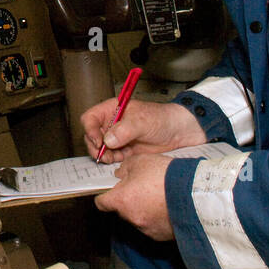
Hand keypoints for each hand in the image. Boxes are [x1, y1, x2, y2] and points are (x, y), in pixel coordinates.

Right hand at [81, 97, 204, 162]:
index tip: (99, 142)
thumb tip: (108, 140)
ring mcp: (117, 136)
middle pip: (91, 135)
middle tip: (105, 154)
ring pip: (99, 147)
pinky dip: (113, 159)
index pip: (90, 118)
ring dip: (104, 155)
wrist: (178, 132)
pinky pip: (111, 155)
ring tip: (114, 157)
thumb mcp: (143, 121)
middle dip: (96, 146)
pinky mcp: (123, 148)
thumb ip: (124, 130)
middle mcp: (112, 122)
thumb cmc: (162, 119)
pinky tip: (122, 158)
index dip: (90, 130)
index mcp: (112, 109)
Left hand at [94, 154, 174, 240]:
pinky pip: (154, 225)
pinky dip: (157, 217)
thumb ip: (125, 168)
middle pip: (122, 210)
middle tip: (142, 188)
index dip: (105, 195)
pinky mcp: (161, 235)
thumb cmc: (166, 176)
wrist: (195, 193)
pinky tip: (168, 206)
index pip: (101, 202)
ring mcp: (146, 229)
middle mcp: (131, 218)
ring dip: (144, 209)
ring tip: (159, 196)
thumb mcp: (141, 161)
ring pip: (138, 218)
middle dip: (129, 200)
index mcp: (121, 200)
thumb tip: (120, 174)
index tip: (111, 190)